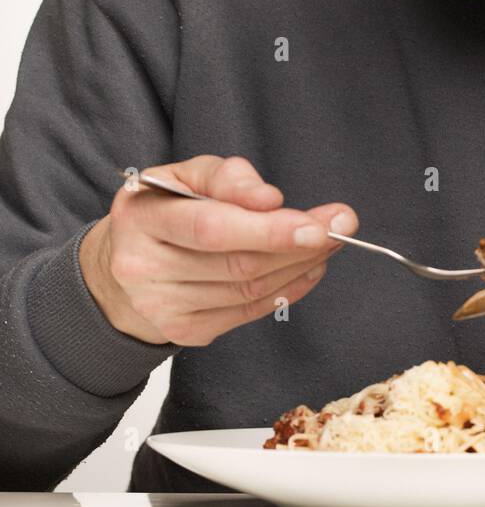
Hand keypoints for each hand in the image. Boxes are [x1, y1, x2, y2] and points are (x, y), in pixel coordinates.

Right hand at [79, 155, 357, 345]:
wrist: (122, 265)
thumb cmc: (163, 209)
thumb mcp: (186, 175)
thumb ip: (227, 177)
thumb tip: (270, 200)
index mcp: (141, 218)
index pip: (211, 228)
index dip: (268, 230)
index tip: (317, 224)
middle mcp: (144, 268)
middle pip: (236, 263)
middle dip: (298, 245)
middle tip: (341, 225)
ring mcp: (163, 307)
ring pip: (248, 290)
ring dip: (300, 266)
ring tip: (328, 242)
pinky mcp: (184, 332)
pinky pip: (248, 312)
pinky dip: (287, 289)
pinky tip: (307, 268)